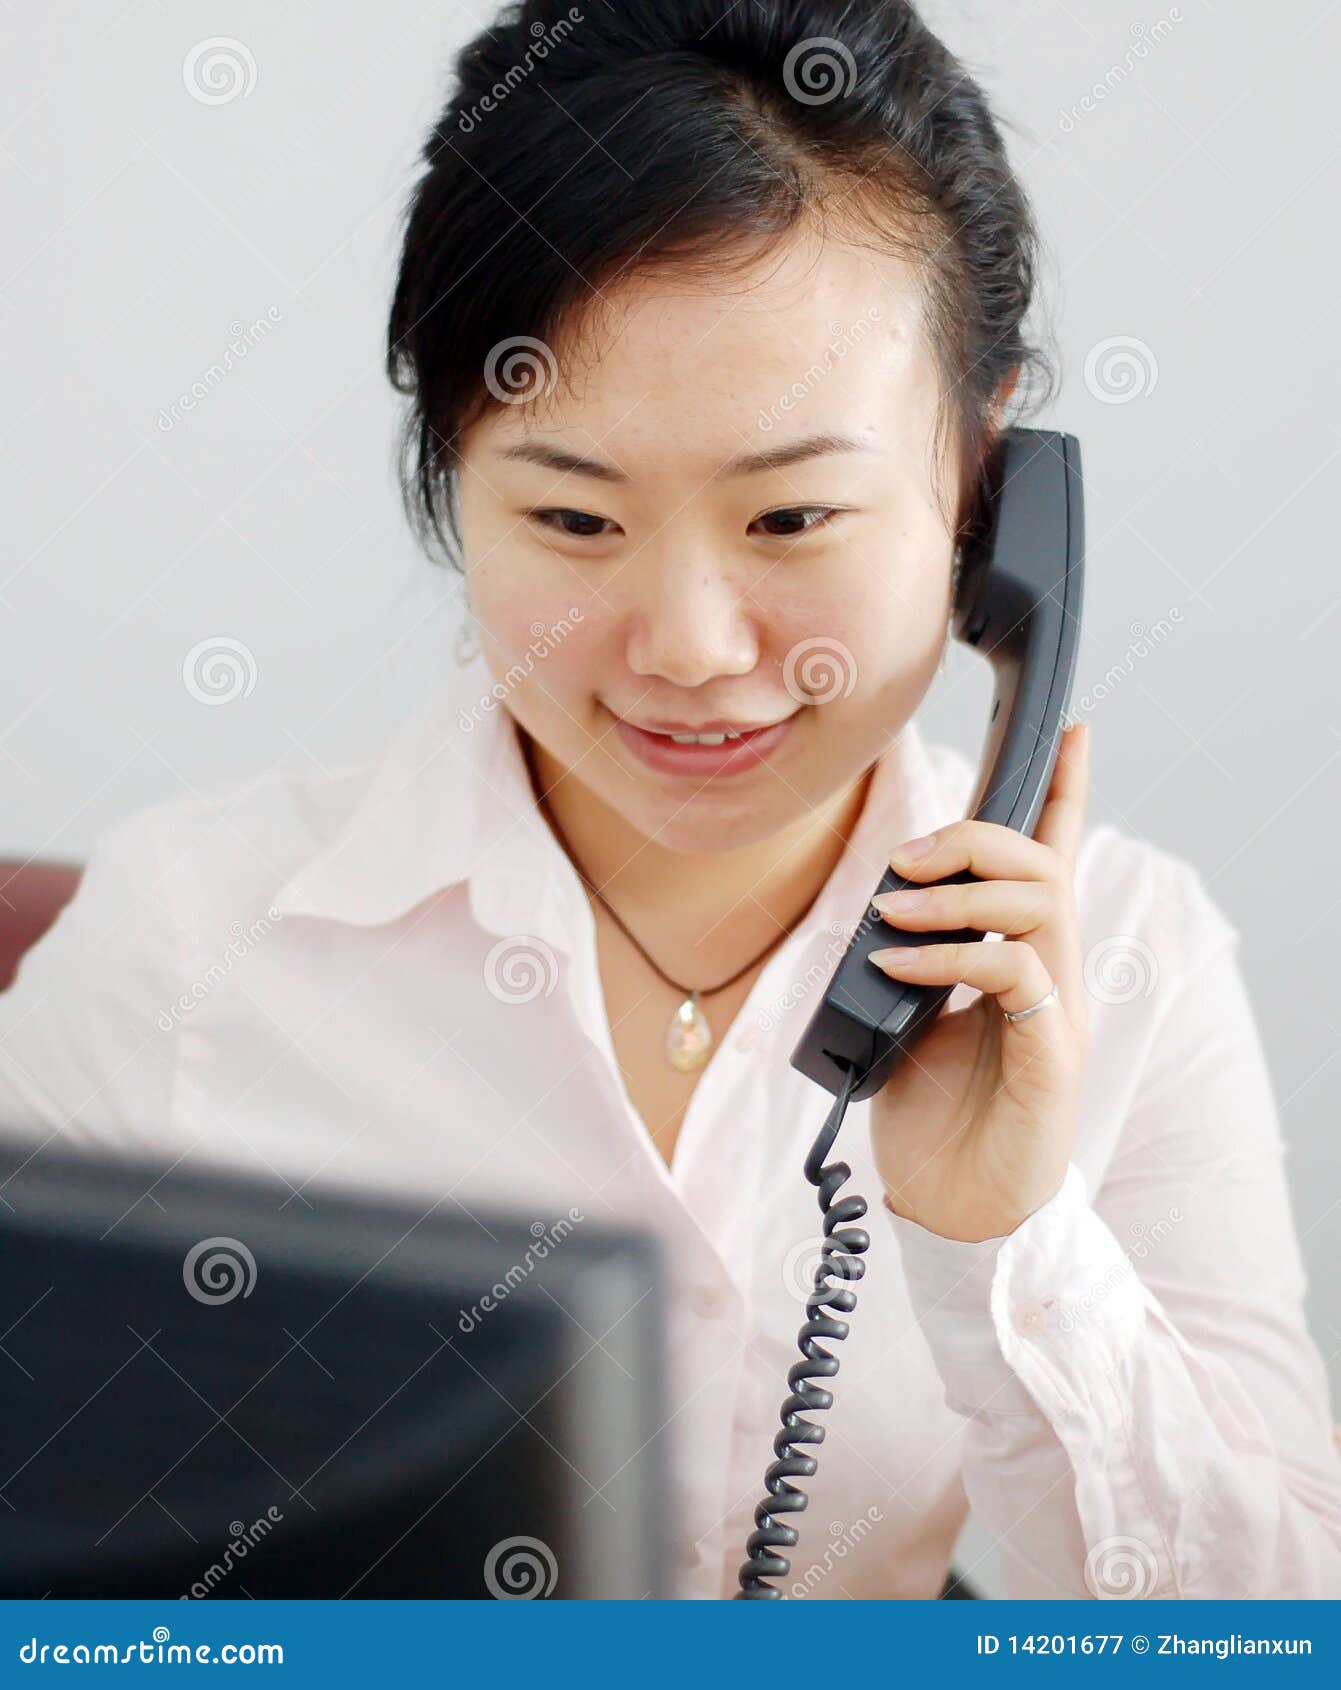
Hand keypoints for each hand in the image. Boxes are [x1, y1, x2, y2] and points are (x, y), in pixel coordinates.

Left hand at [866, 722, 1090, 1242]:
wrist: (955, 1209)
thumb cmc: (936, 1115)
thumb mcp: (908, 1020)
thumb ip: (906, 964)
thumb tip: (872, 917)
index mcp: (1020, 959)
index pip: (1053, 861)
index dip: (1066, 795)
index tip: (1071, 731)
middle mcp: (1049, 976)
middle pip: (1042, 865)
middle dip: (974, 838)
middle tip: (903, 860)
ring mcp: (1054, 1014)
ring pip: (1039, 904)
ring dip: (959, 891)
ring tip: (893, 908)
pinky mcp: (1049, 1057)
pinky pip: (1013, 975)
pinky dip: (951, 955)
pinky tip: (900, 964)